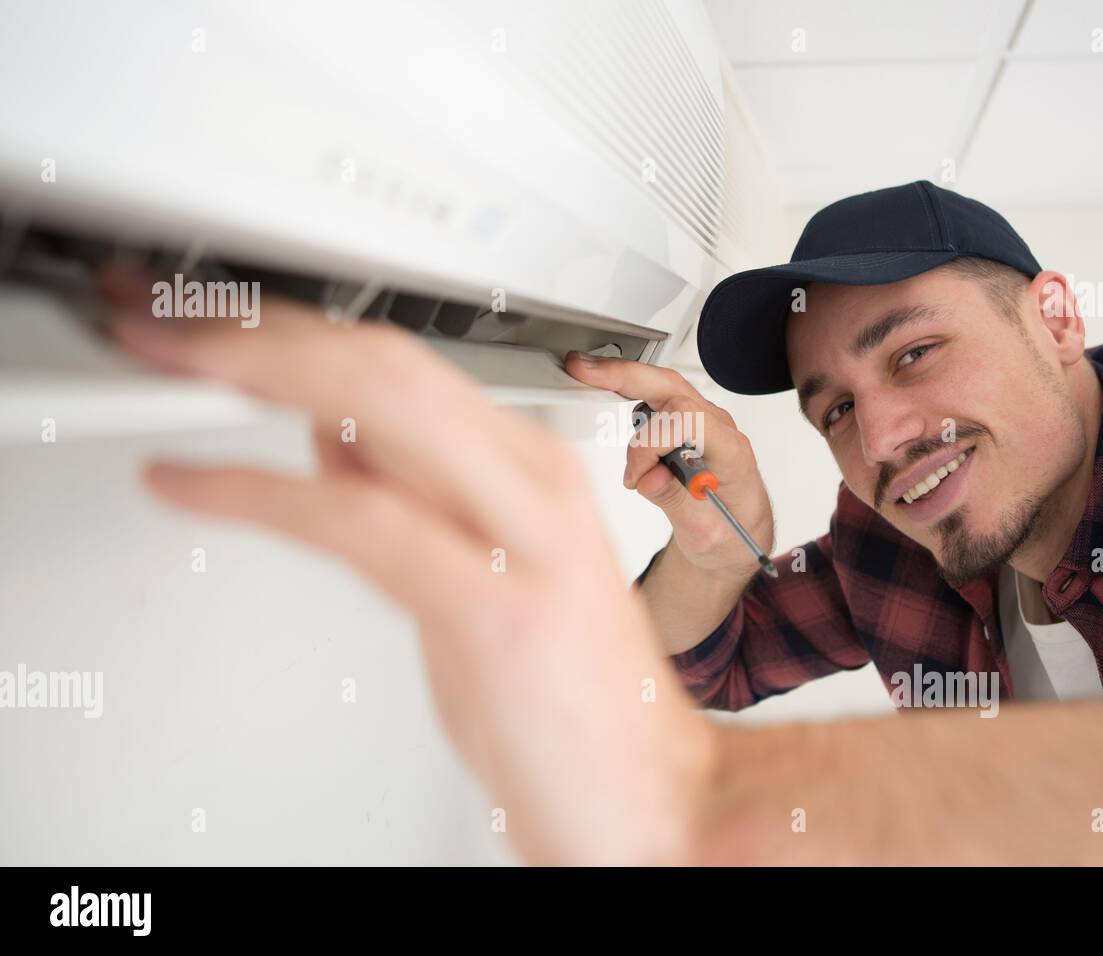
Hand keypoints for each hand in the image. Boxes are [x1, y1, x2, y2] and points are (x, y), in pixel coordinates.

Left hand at [98, 268, 716, 864]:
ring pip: (379, 403)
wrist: (652, 803)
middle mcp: (531, 483)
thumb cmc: (572, 710)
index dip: (287, 333)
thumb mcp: (476, 583)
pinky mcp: (494, 610)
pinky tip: (190, 483)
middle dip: (256, 327)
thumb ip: (411, 505)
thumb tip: (330, 445)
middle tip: (156, 318)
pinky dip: (256, 491)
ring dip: (250, 368)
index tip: (205, 326)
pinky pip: (360, 522)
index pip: (396, 365)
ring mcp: (521, 538)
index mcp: (528, 471)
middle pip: (383, 361)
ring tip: (158, 358)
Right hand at [563, 352, 773, 578]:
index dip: (650, 444)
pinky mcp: (689, 425)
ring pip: (662, 387)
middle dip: (626, 376)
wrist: (741, 534)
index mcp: (731, 452)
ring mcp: (704, 423)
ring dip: (625, 384)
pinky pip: (657, 400)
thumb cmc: (731, 534)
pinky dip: (629, 398)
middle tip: (584, 370)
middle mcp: (719, 429)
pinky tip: (612, 406)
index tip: (637, 476)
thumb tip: (649, 479)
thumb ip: (678, 504)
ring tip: (592, 386)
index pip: (687, 421)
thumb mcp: (707, 534)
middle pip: (672, 386)